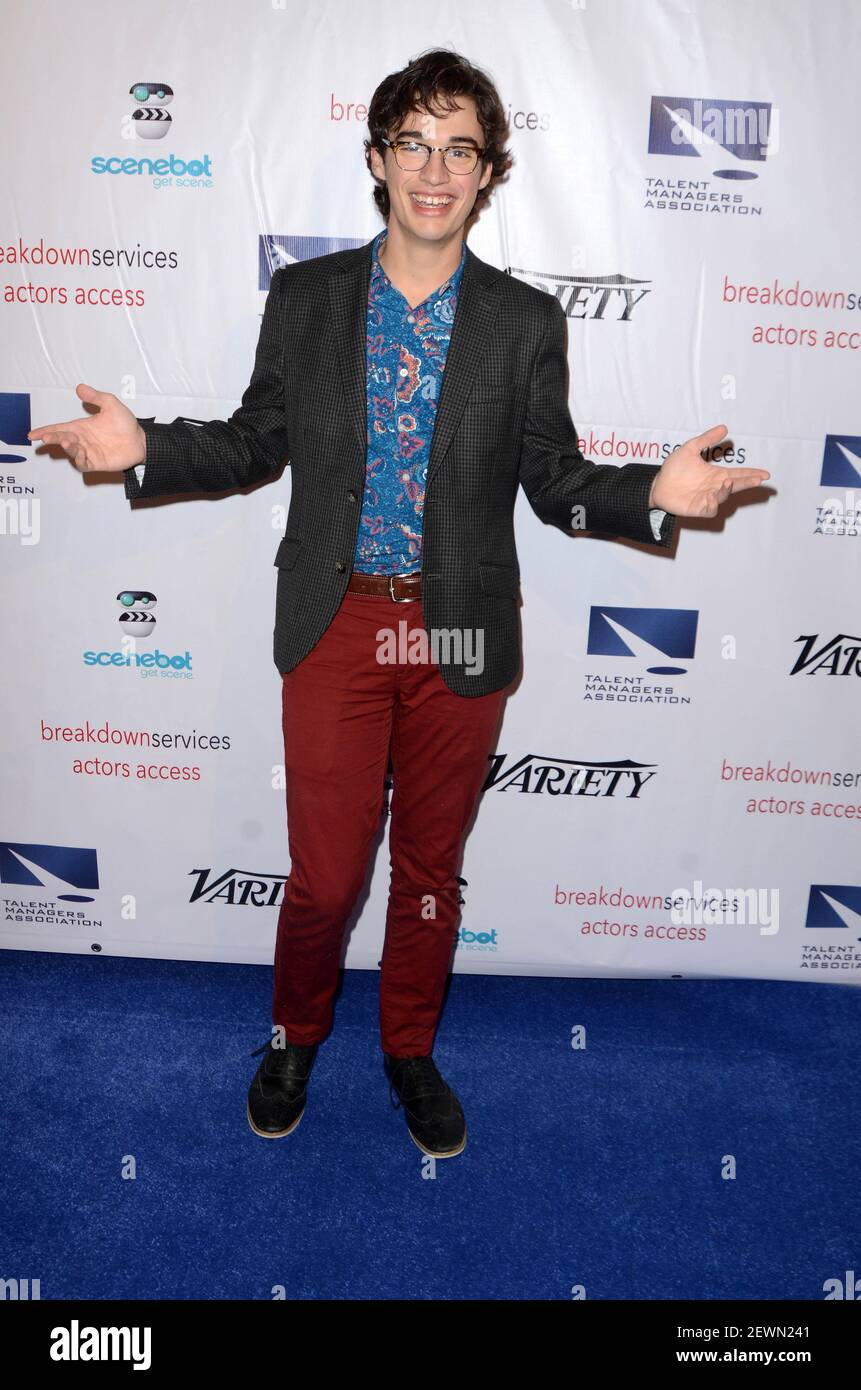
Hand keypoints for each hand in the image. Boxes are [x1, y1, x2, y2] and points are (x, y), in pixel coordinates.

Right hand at [27, 383, 146, 472]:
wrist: (140, 440)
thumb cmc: (126, 424)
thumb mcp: (110, 404)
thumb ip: (95, 397)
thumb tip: (79, 388)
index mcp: (80, 427)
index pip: (58, 429)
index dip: (44, 431)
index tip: (32, 434)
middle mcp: (81, 440)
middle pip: (61, 440)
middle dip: (52, 439)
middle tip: (46, 437)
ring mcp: (88, 452)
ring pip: (71, 452)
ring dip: (66, 447)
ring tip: (66, 441)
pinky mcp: (96, 463)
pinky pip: (83, 463)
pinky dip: (78, 459)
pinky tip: (79, 452)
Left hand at [648, 425, 769, 516]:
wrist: (657, 483)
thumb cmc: (674, 468)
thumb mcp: (690, 449)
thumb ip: (706, 439)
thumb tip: (725, 427)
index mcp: (716, 474)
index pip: (739, 474)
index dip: (752, 473)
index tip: (765, 474)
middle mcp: (714, 487)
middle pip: (736, 486)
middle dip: (748, 483)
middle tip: (758, 479)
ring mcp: (707, 498)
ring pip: (724, 497)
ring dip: (727, 491)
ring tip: (727, 482)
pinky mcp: (697, 508)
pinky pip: (710, 509)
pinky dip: (713, 505)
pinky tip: (711, 497)